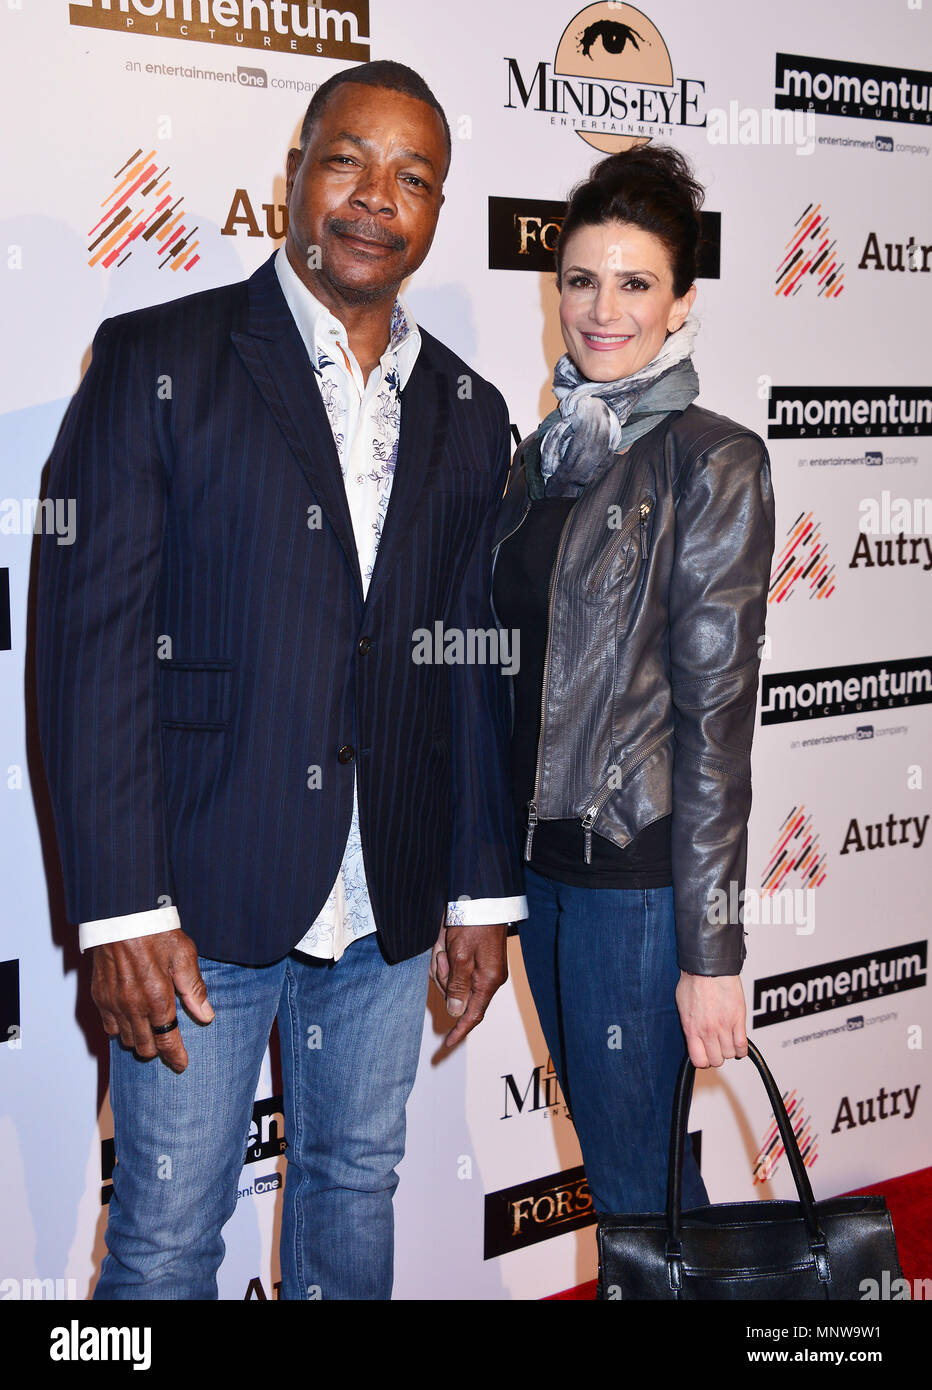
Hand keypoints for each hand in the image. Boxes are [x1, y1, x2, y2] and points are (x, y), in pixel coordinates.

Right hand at [90, 929, 213, 1073]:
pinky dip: (120, 1029)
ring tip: (150, 1029)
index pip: (167, 1040)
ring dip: (139, 1039)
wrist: (120, 917)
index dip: (175, 1056)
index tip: (181, 1064)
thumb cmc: (155, 932)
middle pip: (145, 1046)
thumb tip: (206, 1016)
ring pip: (126, 1040)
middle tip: (168, 1043)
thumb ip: (194, 989)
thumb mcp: (183, 955)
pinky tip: (131, 1019)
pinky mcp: (99, 997)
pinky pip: (109, 1027)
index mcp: (157, 998)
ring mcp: (113, 1003)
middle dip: (158, 1049)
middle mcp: (133, 1006)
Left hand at [430, 923, 507, 1047]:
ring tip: (445, 944)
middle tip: (442, 955)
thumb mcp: (460, 956)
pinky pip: (455, 969)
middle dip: (443, 978)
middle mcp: (488, 978)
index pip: (473, 1015)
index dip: (460, 1031)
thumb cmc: (473, 924)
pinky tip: (445, 943)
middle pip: (457, 995)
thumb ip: (458, 987)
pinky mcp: (476, 959)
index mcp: (488, 981)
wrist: (482, 899)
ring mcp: (482, 969)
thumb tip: (456, 1013)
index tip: (447, 1044)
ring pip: (452, 981)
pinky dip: (445, 959)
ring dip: (442, 965)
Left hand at [675, 971, 747, 1068]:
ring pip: (730, 1054)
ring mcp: (724, 1027)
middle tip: (718, 1047)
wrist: (708, 967)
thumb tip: (692, 1034)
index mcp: (692, 1029)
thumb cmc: (693, 981)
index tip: (706, 1056)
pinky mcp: (738, 1020)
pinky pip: (742, 1044)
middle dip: (717, 1055)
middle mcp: (708, 1031)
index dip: (703, 1061)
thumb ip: (689, 1024)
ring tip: (727, 1041)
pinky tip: (739, 1044)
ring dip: (729, 1050)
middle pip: (717, 1060)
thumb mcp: (682, 1006)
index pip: (698, 1060)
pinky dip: (742, 1049)